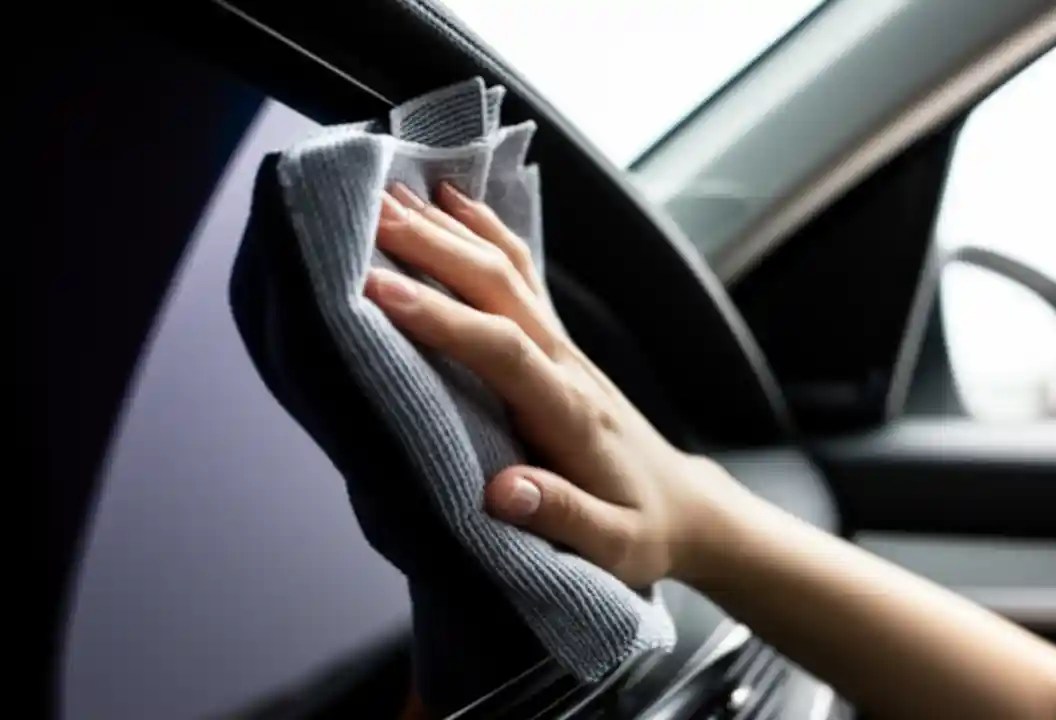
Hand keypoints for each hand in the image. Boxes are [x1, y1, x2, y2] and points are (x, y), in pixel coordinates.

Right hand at [364, 182, 736, 587]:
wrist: (686, 507)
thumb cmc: (643, 530)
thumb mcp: (615, 547)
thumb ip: (563, 516)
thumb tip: (502, 493)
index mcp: (570, 413)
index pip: (503, 350)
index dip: (443, 317)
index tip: (380, 290)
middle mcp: (566, 365)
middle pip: (500, 288)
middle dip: (434, 247)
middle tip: (369, 214)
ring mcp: (563, 347)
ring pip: (506, 270)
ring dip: (450, 228)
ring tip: (392, 191)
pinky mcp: (557, 343)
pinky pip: (520, 273)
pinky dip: (485, 230)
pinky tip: (453, 200)